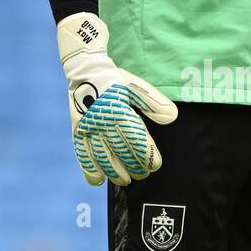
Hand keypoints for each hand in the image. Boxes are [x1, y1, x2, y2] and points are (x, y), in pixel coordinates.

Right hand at [57, 13, 177, 186]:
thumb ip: (154, 103)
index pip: (137, 139)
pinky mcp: (77, 130)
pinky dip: (89, 169)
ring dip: (114, 172)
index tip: (155, 166)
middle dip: (134, 166)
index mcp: (120, 110)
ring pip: (102, 156)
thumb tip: (173, 117)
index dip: (147, 155)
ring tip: (125, 181)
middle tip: (142, 175)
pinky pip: (82, 153)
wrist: (85, 69)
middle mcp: (104, 121)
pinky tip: (97, 181)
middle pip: (121, 151)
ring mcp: (89, 127)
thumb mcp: (136, 87)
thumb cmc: (116, 80)